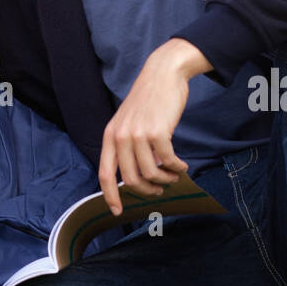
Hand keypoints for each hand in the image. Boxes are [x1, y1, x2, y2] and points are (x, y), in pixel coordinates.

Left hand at [98, 38, 210, 214]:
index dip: (110, 196)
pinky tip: (182, 165)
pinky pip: (168, 161)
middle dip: (147, 191)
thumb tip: (137, 176)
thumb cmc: (148, 100)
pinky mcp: (158, 132)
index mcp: (110, 135)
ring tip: (174, 175)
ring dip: (165, 179)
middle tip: (160, 189)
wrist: (163, 73)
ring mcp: (138, 134)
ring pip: (151, 174)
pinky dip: (177, 168)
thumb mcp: (128, 121)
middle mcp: (120, 136)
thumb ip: (127, 146)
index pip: (105, 173)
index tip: (118, 211)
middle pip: (131, 180)